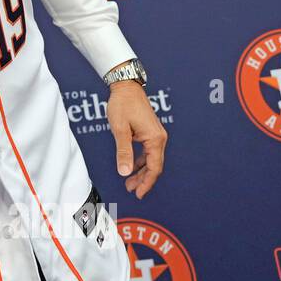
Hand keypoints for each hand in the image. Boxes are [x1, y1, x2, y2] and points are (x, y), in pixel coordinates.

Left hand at [107, 82, 166, 199]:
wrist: (126, 87)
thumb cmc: (123, 104)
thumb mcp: (120, 129)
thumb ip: (123, 151)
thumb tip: (124, 172)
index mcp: (155, 138)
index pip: (154, 167)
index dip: (147, 183)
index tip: (138, 194)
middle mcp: (159, 138)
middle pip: (154, 165)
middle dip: (143, 179)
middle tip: (131, 190)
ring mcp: (156, 135)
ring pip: (151, 159)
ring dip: (141, 171)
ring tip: (130, 182)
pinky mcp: (150, 132)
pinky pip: (148, 152)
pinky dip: (140, 161)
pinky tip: (132, 167)